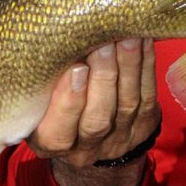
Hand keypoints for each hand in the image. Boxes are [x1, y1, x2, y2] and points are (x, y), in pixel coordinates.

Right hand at [27, 37, 159, 185]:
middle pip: (98, 119)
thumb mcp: (37, 100)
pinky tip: (143, 40)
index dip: (69, 102)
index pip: (59, 133)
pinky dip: (146, 65)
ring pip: (127, 104)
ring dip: (128, 67)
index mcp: (50, 143)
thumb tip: (53, 43)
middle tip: (103, 44)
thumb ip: (42, 82)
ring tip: (126, 36)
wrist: (88, 129)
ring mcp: (119, 139)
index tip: (76, 68)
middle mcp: (85, 149)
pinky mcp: (144, 125)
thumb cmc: (52, 103)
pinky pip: (147, 95)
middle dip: (103, 78)